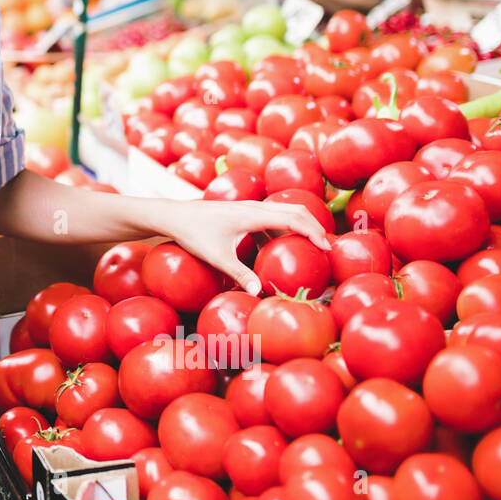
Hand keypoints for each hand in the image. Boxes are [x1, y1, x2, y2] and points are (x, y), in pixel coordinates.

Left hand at [156, 199, 332, 295]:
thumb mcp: (217, 257)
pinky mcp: (242, 212)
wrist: (173, 215)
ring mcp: (248, 208)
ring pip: (282, 212)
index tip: (326, 247)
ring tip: (310, 247)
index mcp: (252, 214)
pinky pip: (270, 218)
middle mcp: (253, 207)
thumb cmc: (193, 234)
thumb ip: (239, 274)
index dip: (312, 231)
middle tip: (327, 247)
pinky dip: (281, 230)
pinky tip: (279, 249)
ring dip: (299, 226)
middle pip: (294, 211)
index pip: (292, 219)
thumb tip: (259, 292)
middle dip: (314, 226)